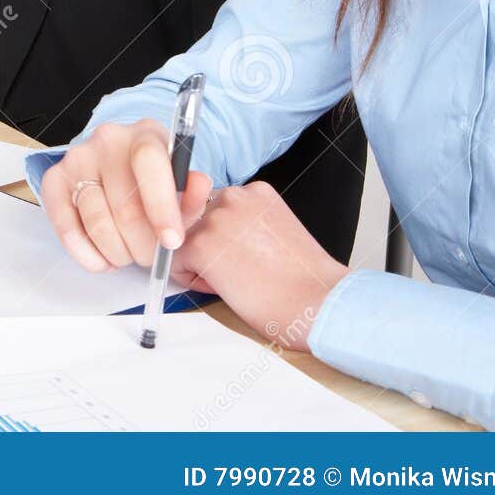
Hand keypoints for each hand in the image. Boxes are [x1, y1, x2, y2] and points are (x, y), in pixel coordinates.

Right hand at [41, 120, 213, 271]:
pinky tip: (102, 261)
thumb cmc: (153, 180)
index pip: (149, 164)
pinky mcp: (54, 180)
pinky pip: (66, 226)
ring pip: (97, 221)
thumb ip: (193, 191)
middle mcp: (107, 141)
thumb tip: (199, 185)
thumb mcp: (181, 183)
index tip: (172, 242)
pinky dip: (86, 253)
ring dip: (117, 252)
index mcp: (145, 135)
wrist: (118, 167)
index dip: (161, 207)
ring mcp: (77, 159)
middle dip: (143, 244)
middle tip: (151, 257)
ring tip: (128, 256)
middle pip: (124, 205)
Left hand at [170, 181, 349, 350]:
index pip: (218, 207)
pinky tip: (225, 288)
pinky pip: (176, 262)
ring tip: (236, 280)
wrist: (319, 302)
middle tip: (239, 271)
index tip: (243, 254)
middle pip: (198, 221)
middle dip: (209, 247)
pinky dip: (192, 279)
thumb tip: (219, 235)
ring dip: (200, 263)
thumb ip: (246, 223)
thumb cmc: (305, 279)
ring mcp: (214, 219)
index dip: (225, 236)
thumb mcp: (275, 232)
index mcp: (256, 191)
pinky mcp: (200, 244)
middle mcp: (233, 196)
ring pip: (185, 241)